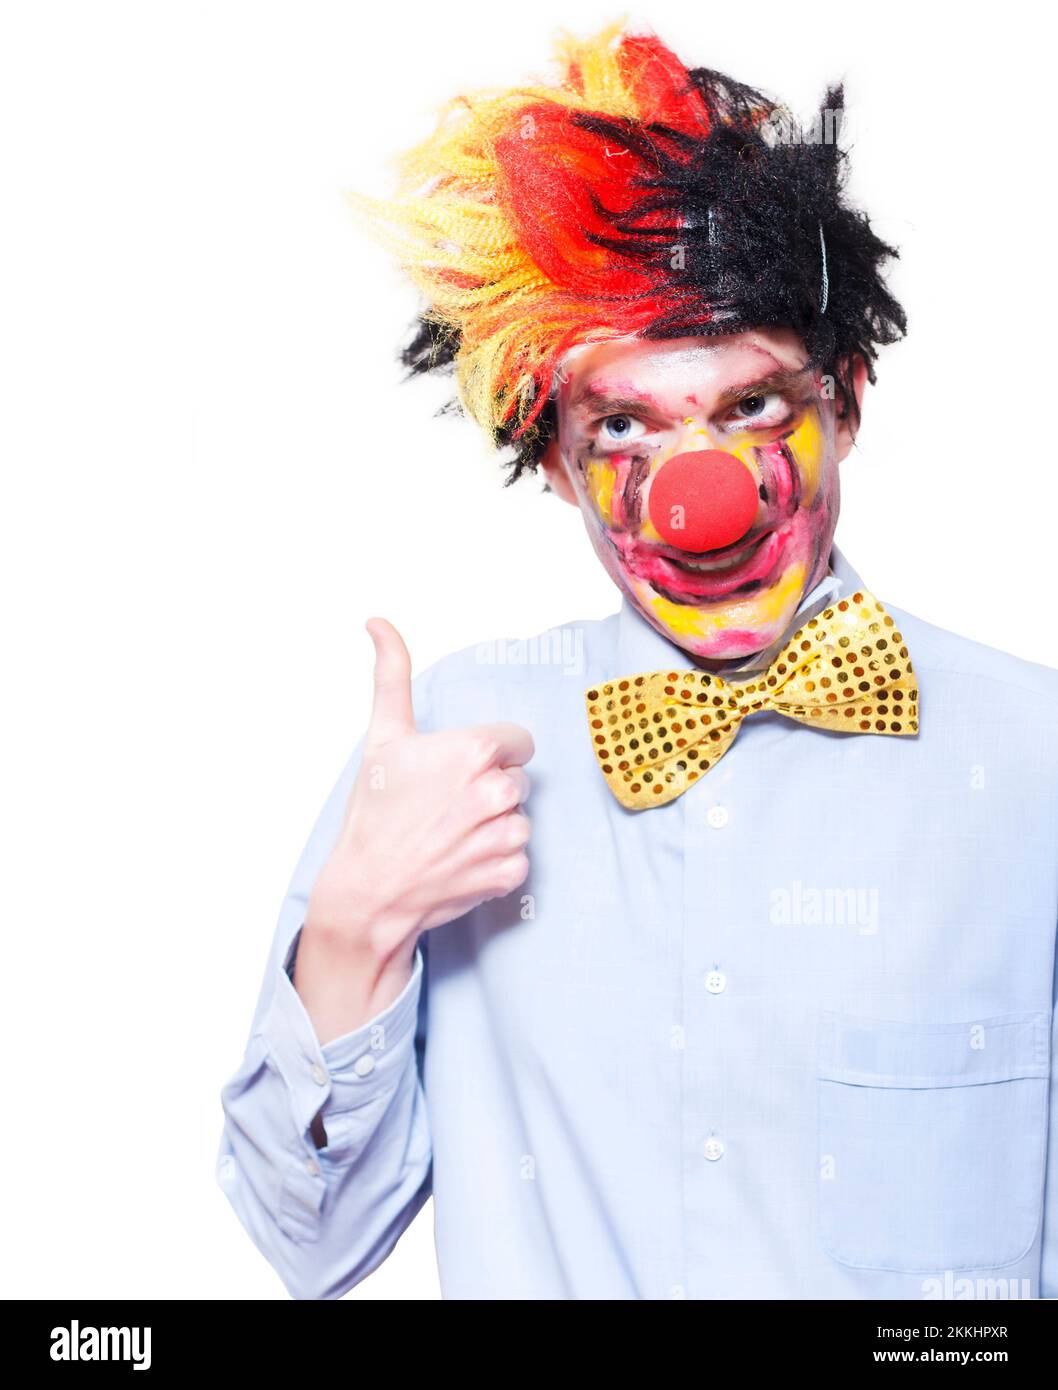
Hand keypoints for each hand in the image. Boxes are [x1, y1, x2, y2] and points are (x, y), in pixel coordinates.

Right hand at [304, 617, 533, 963]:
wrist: (368, 891)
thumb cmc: (374, 814)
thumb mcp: (383, 738)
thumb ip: (391, 675)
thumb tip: (378, 622)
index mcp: (475, 750)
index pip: (516, 742)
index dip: (487, 756)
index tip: (454, 774)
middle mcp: (497, 790)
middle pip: (517, 780)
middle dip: (489, 790)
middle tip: (445, 808)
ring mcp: (506, 835)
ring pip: (519, 818)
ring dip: (494, 827)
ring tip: (451, 836)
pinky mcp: (511, 873)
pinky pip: (520, 857)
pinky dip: (496, 863)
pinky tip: (461, 862)